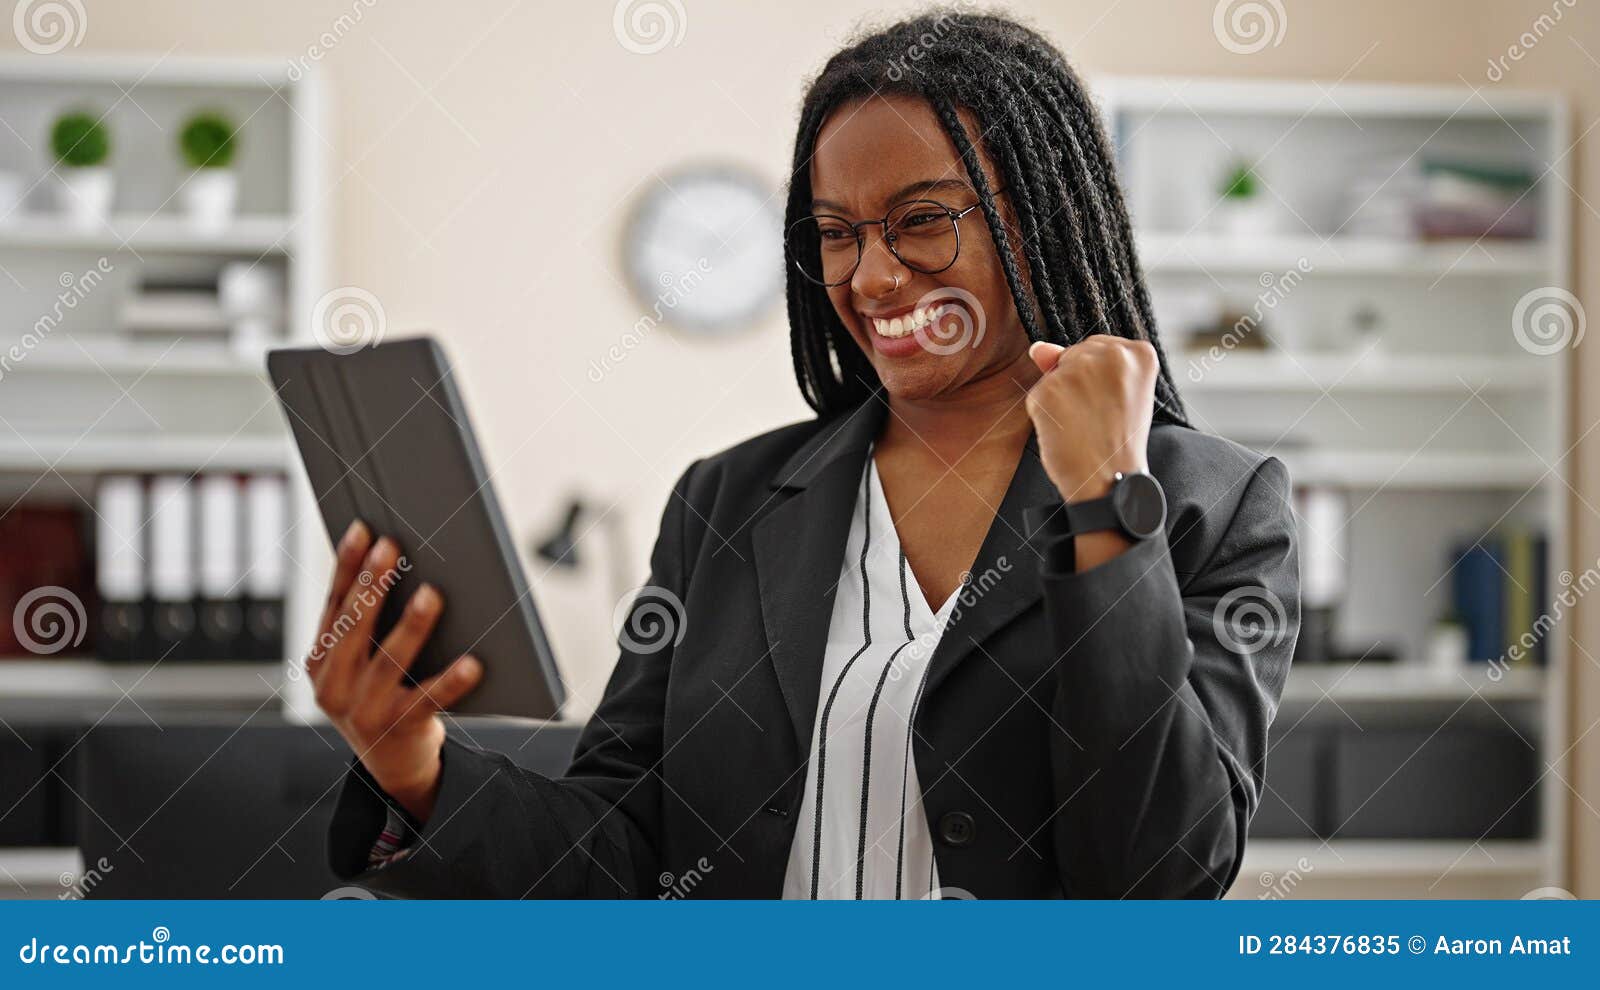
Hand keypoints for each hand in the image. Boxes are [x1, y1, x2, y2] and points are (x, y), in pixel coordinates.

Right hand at [307, 520, 482, 821]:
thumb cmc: (382, 695)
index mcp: (321, 661)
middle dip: (373, 584)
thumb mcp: (360, 663)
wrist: (392, 765)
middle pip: (356, 626)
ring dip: (411, 626)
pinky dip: (452, 681)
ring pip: (391, 660)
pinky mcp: (398, 729)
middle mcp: (334, 686)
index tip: (361, 530)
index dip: (347, 566)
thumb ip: (367, 624)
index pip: (334, 604)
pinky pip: (429, 699)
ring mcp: (364, 710)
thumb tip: (393, 563)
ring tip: (431, 595)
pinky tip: (473, 662)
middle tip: (393, 548)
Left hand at [1024, 336, 1156, 501]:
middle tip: (1097, 416)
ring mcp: (1077, 370)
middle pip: (1075, 354)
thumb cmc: (1117, 441)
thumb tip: (1037, 348)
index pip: (1099, 347)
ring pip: (1054, 374)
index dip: (1098, 378)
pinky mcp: (1048, 389)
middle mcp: (1111, 354)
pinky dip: (1045, 414)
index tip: (1109, 401)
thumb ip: (1083, 362)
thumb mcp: (1117, 394)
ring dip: (1061, 398)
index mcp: (1139, 353)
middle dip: (1078, 382)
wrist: (1110, 480)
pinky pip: (1037, 395)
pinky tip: (1067, 431)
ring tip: (1084, 424)